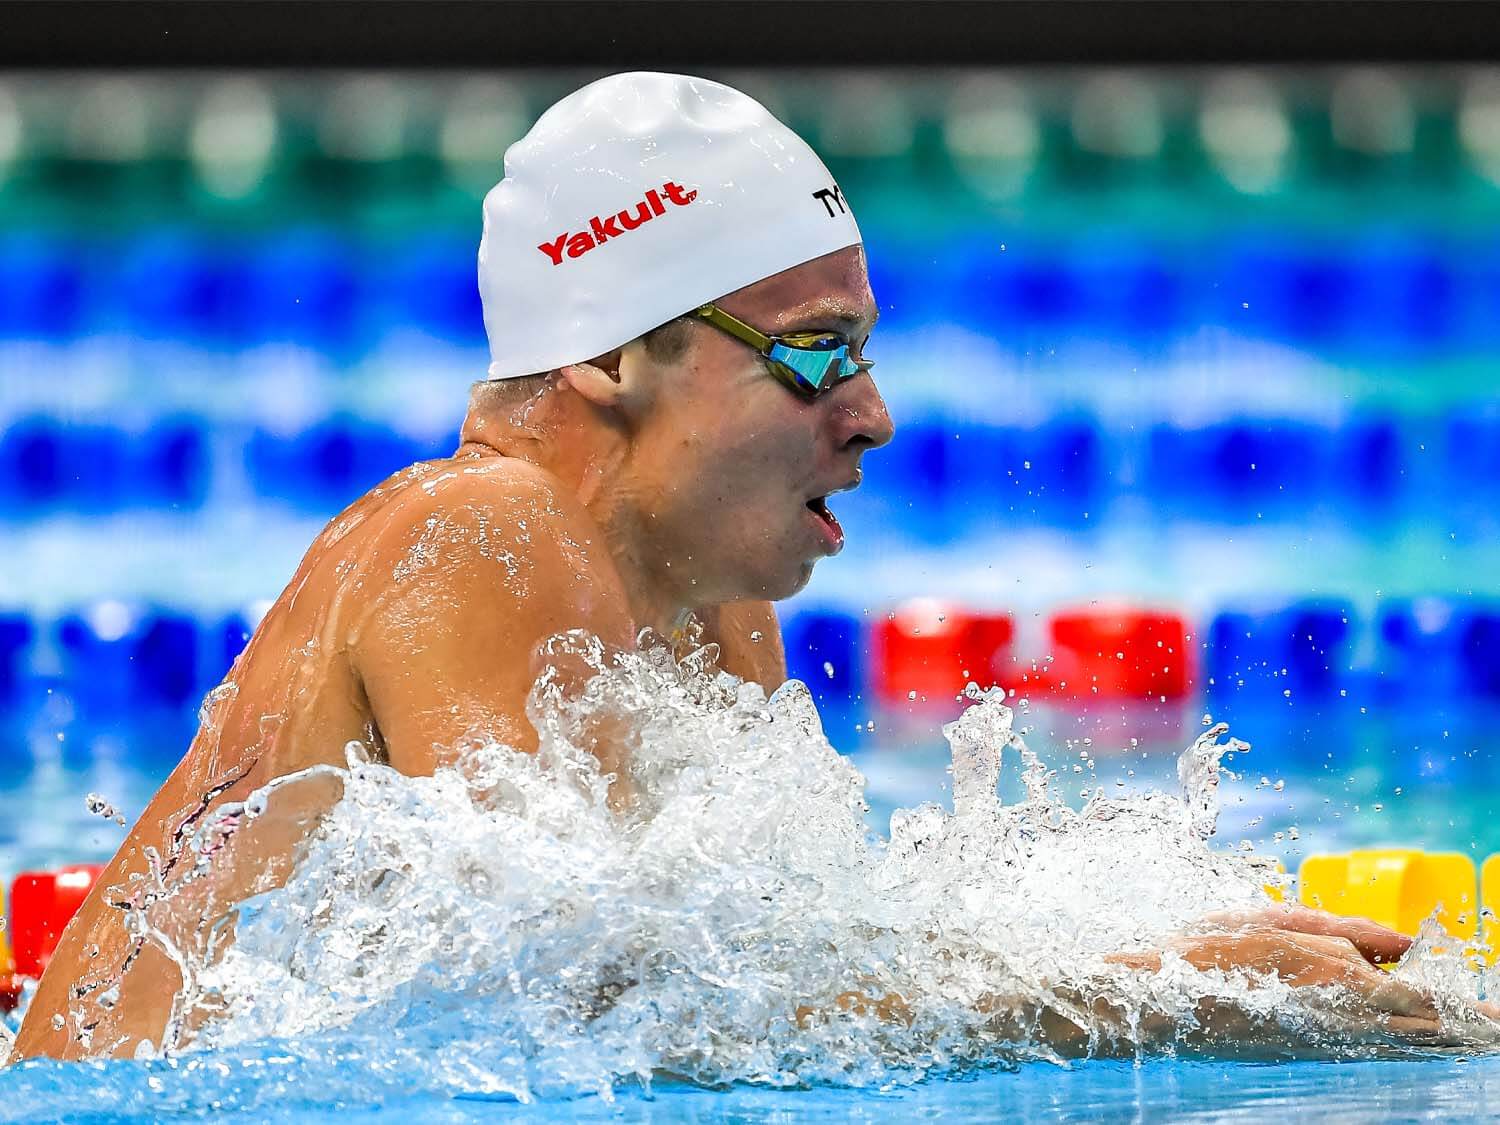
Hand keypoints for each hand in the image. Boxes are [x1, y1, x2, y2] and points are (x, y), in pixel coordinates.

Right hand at [1102, 910, 1499, 1055]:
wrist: (1161, 1002)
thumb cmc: (1211, 952)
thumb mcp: (1277, 922)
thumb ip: (1346, 930)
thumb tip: (1405, 945)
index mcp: (1347, 983)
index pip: (1433, 1002)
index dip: (1477, 1014)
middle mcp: (1349, 1022)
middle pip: (1431, 1034)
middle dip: (1472, 1032)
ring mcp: (1331, 1044)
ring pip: (1410, 1046)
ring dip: (1448, 1041)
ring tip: (1481, 1036)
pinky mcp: (1311, 1052)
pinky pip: (1378, 1049)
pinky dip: (1412, 1045)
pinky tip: (1421, 1039)